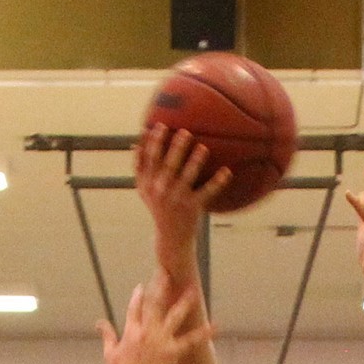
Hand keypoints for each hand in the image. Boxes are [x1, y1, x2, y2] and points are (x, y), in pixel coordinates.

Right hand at [100, 282, 215, 363]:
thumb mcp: (110, 353)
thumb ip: (107, 335)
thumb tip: (99, 322)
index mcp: (131, 330)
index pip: (134, 308)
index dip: (138, 296)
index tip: (141, 286)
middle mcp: (146, 331)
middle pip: (154, 304)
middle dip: (159, 287)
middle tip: (165, 272)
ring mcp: (160, 340)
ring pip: (174, 316)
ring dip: (183, 302)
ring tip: (193, 289)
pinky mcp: (172, 352)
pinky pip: (190, 341)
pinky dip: (203, 333)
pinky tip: (215, 326)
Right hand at [135, 124, 230, 258]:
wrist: (171, 238)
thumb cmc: (159, 207)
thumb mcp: (145, 190)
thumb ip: (141, 166)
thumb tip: (136, 140)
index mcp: (147, 184)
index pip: (148, 159)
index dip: (153, 142)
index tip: (160, 126)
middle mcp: (160, 190)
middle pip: (167, 166)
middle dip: (175, 149)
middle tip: (185, 132)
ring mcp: (176, 199)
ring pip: (186, 177)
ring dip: (195, 162)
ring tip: (203, 148)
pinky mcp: (192, 207)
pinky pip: (206, 192)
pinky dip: (218, 182)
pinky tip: (227, 171)